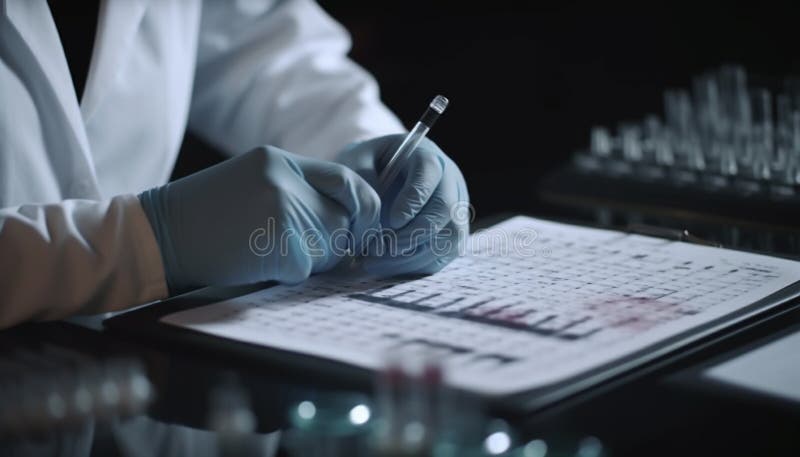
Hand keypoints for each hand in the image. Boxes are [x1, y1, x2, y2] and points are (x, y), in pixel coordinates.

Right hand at [139, 146, 380, 291]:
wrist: (155, 236)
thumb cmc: (202, 215)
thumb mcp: (250, 180)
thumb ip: (295, 188)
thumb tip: (344, 217)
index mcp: (279, 161)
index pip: (346, 179)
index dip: (362, 204)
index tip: (363, 224)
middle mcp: (285, 181)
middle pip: (341, 219)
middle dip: (330, 240)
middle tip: (293, 246)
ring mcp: (283, 212)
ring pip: (330, 247)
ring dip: (309, 259)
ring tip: (267, 251)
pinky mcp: (278, 246)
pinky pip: (306, 270)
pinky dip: (287, 274)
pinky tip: (257, 263)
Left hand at [336, 134, 469, 276]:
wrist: (375, 174)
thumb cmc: (364, 165)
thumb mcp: (356, 161)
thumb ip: (361, 178)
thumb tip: (372, 213)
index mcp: (425, 155)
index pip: (429, 173)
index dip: (414, 200)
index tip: (393, 221)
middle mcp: (448, 180)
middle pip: (445, 210)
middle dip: (413, 235)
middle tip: (378, 251)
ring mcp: (454, 208)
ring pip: (449, 237)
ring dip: (413, 256)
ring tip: (375, 264)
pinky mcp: (451, 232)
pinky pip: (443, 254)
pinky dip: (416, 266)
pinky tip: (387, 268)